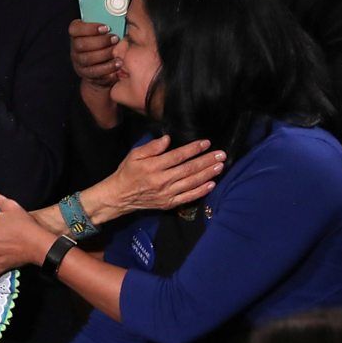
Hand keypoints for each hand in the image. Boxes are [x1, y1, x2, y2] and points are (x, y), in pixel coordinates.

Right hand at [69, 19, 120, 88]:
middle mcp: (75, 48)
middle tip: (115, 39)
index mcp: (76, 34)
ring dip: (104, 55)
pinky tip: (117, 64)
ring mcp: (78, 61)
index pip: (74, 29)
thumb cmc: (105, 43)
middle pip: (81, 45)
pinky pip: (94, 72)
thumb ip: (107, 22)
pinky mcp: (86, 73)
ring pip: (87, 59)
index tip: (106, 27)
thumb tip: (122, 11)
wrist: (102, 64)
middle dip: (100, 42)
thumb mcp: (103, 31)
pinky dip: (107, 68)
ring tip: (118, 53)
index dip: (89, 28)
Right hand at [92, 135, 224, 217]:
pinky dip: (201, 191)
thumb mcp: (134, 155)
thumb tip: (167, 139)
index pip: (178, 156)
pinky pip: (188, 197)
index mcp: (153, 167)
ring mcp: (167, 193)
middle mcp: (162, 180)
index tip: (206, 143)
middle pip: (189, 169)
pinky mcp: (169, 203)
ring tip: (220, 166)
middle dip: (207, 161)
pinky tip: (212, 184)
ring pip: (192, 182)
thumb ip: (151, 147)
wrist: (120, 196)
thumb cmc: (127, 172)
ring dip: (208, 174)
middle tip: (221, 154)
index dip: (193, 149)